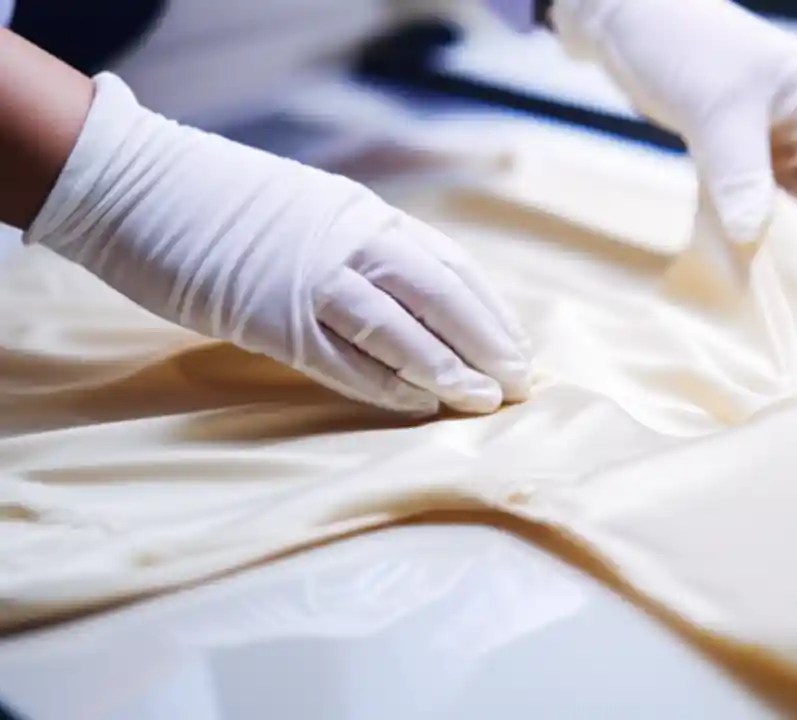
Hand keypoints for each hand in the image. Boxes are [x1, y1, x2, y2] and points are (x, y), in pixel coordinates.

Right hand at [25, 74, 531, 414]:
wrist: (138, 183)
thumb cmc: (225, 205)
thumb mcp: (313, 210)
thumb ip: (361, 247)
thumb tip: (414, 298)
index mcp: (364, 215)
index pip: (449, 266)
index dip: (490, 311)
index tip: (518, 347)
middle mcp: (348, 240)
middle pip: (439, 295)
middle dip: (487, 342)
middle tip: (519, 385)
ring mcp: (309, 276)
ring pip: (399, 327)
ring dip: (446, 369)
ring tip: (483, 401)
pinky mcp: (269, 313)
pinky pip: (340, 356)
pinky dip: (384, 383)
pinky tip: (418, 406)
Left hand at [552, 0, 796, 272]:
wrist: (625, 19)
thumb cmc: (682, 44)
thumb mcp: (716, 110)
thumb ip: (739, 174)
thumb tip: (754, 237)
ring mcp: (780, 144)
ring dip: (792, 248)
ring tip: (776, 290)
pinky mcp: (746, 159)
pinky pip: (765, 207)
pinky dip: (758, 236)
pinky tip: (745, 266)